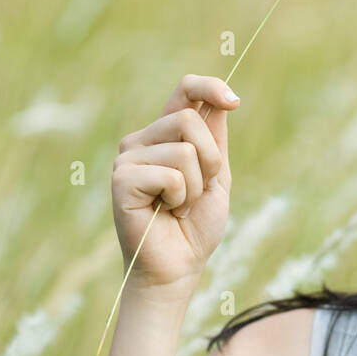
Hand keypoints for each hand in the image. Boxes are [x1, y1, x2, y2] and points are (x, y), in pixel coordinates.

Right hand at [111, 73, 240, 297]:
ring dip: (195, 187)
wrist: (178, 268)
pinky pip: (172, 175)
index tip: (233, 101)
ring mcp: (128, 158)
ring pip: (185, 150)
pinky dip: (180, 199)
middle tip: (196, 194)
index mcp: (164, 135)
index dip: (209, 87)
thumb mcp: (216, 177)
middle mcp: (142, 140)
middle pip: (190, 120)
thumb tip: (223, 99)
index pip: (184, 91)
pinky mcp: (123, 179)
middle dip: (210, 162)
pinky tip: (164, 213)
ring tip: (179, 207)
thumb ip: (215, 139)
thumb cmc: (195, 227)